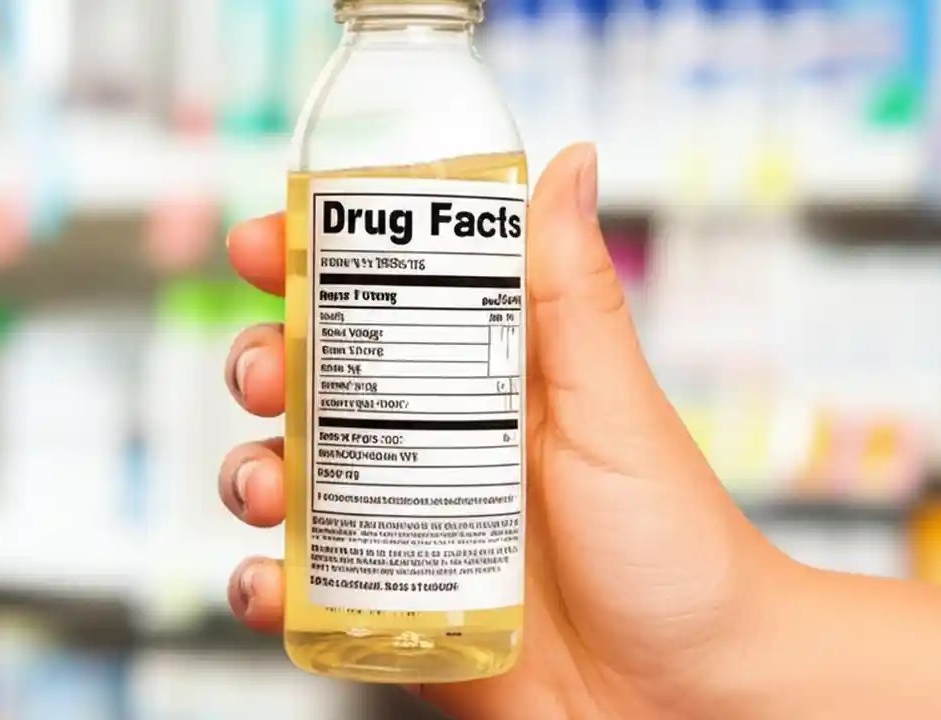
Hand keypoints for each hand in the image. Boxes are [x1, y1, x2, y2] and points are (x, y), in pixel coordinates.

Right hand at [217, 144, 789, 718]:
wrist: (690, 695)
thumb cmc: (675, 545)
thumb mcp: (616, 407)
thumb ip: (573, 293)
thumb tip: (572, 163)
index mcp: (489, 382)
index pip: (384, 301)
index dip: (313, 265)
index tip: (265, 246)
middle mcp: (439, 447)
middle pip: (316, 383)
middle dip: (263, 364)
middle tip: (264, 374)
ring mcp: (408, 528)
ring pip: (291, 480)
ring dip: (250, 471)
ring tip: (267, 489)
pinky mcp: (392, 609)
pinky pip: (303, 590)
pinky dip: (265, 586)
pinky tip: (270, 585)